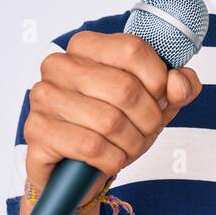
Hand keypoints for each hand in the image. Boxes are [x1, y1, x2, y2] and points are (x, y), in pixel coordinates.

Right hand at [24, 32, 201, 204]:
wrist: (77, 168)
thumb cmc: (115, 128)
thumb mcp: (155, 103)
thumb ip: (178, 86)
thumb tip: (179, 83)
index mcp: (86, 45)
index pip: (134, 49)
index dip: (158, 80)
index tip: (160, 99)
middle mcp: (59, 65)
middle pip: (125, 89)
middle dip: (148, 119)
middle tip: (147, 130)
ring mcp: (43, 97)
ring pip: (109, 121)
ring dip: (131, 143)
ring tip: (129, 147)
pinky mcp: (36, 130)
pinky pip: (89, 146)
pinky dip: (111, 159)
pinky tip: (110, 160)